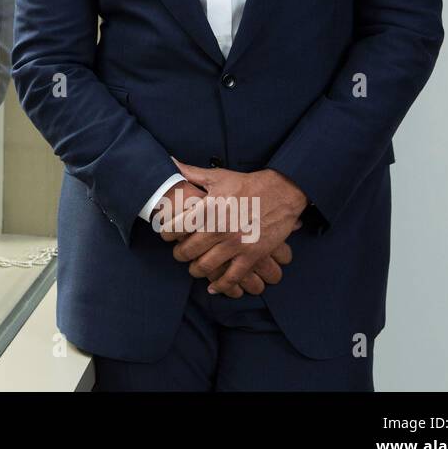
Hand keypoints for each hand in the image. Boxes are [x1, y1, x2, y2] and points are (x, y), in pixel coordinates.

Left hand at [168, 161, 308, 297]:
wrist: (281, 193)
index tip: (166, 235)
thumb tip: (169, 162)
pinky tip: (214, 286)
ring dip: (195, 269)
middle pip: (188, 251)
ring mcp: (236, 244)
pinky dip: (220, 286)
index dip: (166, 233)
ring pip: (206, 267)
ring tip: (193, 267)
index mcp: (208, 208)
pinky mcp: (252, 255)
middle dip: (179, 254)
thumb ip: (191, 173)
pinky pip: (232, 277)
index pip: (175, 227)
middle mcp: (220, 228)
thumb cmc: (247, 184)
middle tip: (179, 253)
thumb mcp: (217, 176)